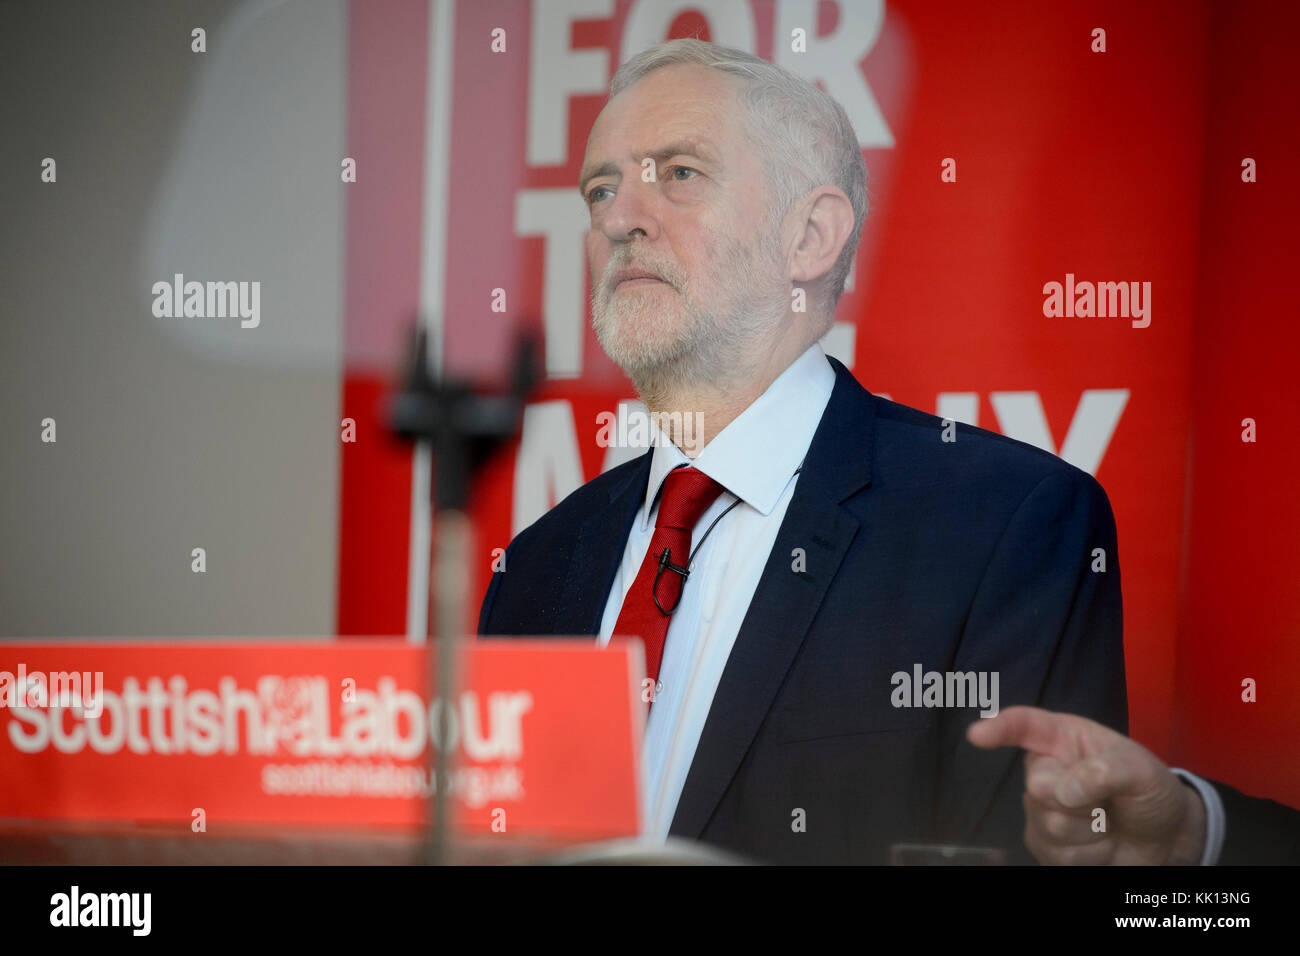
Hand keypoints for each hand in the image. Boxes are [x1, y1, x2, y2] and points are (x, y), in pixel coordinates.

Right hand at [967, 706, 1205, 864]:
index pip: (1025, 726)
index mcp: (1062, 740)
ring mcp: (1040, 810)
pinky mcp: (1044, 844)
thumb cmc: (1149, 790)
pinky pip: (1059, 855)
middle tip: (1108, 801)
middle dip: (1080, 801)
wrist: (1164, 839)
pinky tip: (1101, 844)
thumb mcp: (1142, 770)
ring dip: (1092, 831)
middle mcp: (1044, 770)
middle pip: (1039, 786)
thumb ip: (1106, 770)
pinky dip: (1091, 854)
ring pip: (1050, 825)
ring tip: (1108, 822)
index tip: (978, 734)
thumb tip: (1063, 791)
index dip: (1000, 727)